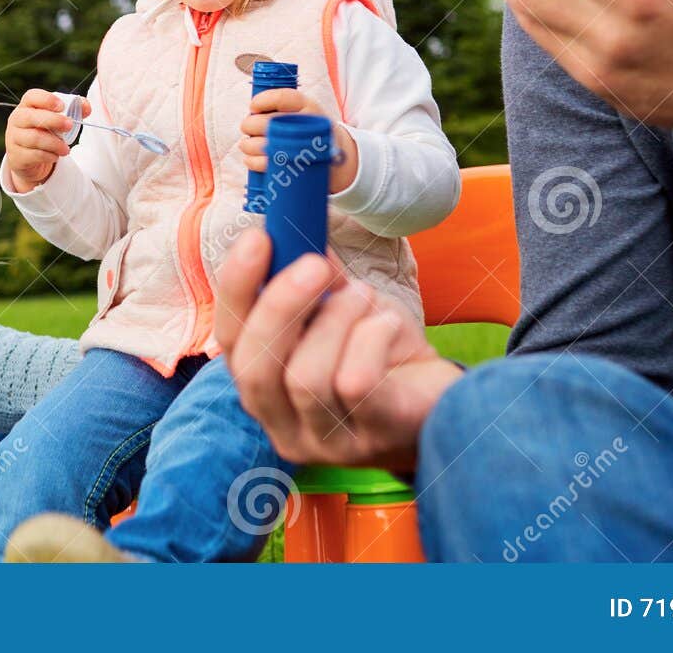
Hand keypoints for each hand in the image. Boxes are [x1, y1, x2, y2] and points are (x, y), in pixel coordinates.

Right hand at [4, 89, 81, 191]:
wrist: (30, 159)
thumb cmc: (45, 132)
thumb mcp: (58, 120)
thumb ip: (74, 110)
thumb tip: (86, 106)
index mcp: (27, 106)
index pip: (32, 96)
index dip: (46, 99)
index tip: (62, 106)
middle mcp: (16, 119)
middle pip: (31, 117)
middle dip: (54, 120)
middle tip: (70, 125)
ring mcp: (13, 138)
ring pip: (34, 138)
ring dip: (54, 143)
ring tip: (66, 149)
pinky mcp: (16, 156)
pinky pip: (34, 155)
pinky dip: (48, 156)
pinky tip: (55, 156)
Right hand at [214, 228, 462, 470]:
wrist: (443, 400)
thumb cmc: (382, 355)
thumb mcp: (338, 311)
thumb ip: (311, 282)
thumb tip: (293, 229)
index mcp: (263, 388)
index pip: (229, 342)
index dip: (237, 288)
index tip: (259, 237)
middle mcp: (284, 426)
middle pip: (256, 369)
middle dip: (281, 305)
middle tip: (315, 264)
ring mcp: (327, 442)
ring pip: (305, 378)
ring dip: (338, 319)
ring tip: (365, 296)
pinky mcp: (372, 439)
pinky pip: (356, 383)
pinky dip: (371, 338)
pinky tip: (389, 325)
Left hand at [238, 88, 358, 193]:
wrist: (337, 158)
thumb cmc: (309, 130)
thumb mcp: (306, 111)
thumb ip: (283, 107)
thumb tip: (252, 108)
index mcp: (309, 106)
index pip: (282, 98)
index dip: (262, 100)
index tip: (253, 106)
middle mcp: (308, 125)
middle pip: (267, 123)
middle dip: (250, 124)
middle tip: (246, 127)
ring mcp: (302, 147)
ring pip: (264, 144)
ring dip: (247, 144)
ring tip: (246, 144)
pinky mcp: (296, 167)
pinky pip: (267, 164)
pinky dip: (253, 161)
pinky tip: (249, 158)